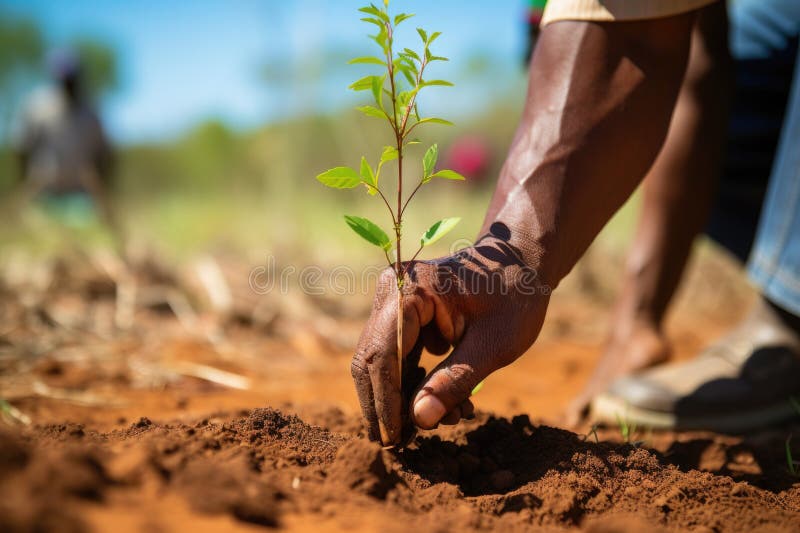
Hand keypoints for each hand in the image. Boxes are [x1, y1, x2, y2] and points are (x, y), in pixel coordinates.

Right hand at [351, 223, 551, 445]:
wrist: (520, 262)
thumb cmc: (514, 296)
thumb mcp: (494, 344)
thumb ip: (455, 381)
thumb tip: (420, 421)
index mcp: (410, 290)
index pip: (384, 355)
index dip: (386, 402)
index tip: (394, 439)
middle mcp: (391, 292)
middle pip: (372, 360)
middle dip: (386, 405)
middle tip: (401, 445)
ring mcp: (392, 302)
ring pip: (380, 362)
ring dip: (403, 398)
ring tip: (442, 421)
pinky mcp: (400, 314)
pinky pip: (395, 356)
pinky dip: (414, 383)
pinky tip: (442, 404)